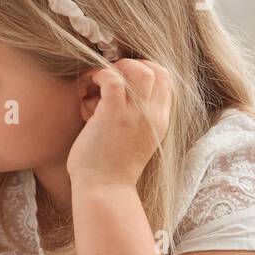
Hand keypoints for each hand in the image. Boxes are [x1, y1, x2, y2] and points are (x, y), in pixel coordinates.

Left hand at [67, 59, 172, 187]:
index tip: (123, 79)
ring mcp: (135, 115)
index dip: (145, 69)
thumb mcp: (136, 138)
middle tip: (109, 77)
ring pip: (139, 70)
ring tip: (98, 82)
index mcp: (160, 121)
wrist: (104, 190)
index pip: (167, 79)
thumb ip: (137, 117)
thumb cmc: (111, 167)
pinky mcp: (114, 116)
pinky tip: (88, 88)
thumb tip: (118, 92)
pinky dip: (99, 76)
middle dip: (131, 64)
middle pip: (157, 70)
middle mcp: (152, 116)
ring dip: (116, 68)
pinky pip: (112, 80)